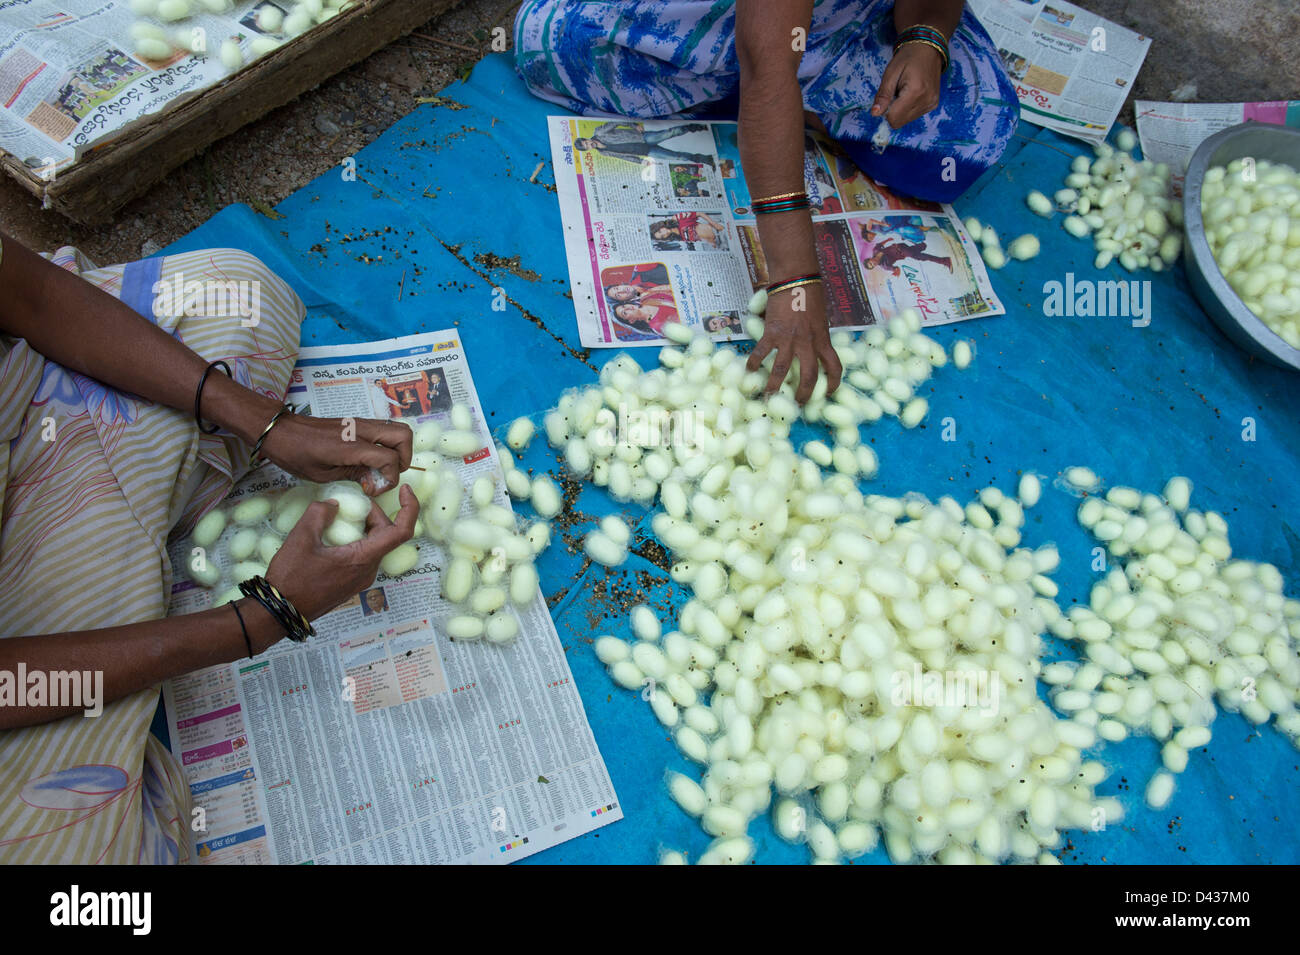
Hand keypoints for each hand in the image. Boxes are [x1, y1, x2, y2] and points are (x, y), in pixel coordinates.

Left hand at [260, 413, 412, 494]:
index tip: (373, 489)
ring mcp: (360, 423)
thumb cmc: (296, 455)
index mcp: (351, 446)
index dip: (390, 478)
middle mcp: (361, 430)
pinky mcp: (357, 422)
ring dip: (397, 450)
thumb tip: (374, 482)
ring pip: (397, 428)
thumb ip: (354, 475)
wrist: (280, 431)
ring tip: (381, 467)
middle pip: (403, 435)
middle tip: (388, 474)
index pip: (390, 458)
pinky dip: (386, 444)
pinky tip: (369, 459)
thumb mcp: (323, 474)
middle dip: (404, 458)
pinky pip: (383, 429)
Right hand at [265, 485, 418, 624]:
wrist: (282, 611)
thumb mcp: (301, 538)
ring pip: (374, 545)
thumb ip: (320, 513)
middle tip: (350, 504)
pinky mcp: (351, 583)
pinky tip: (333, 536)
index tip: (404, 490)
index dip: (409, 507)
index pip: (401, 532)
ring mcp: (361, 579)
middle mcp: (369, 571)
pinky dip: (356, 540)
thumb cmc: (291, 578)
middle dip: (373, 514)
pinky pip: (363, 556)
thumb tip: (334, 504)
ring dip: (363, 527)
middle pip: (386, 535)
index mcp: (364, 559)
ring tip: (339, 518)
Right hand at [746, 283, 842, 402]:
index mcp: (823, 338)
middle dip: (804, 394)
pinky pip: (762, 353)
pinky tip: (749, 370)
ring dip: (774, 385)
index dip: (835, 382)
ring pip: (782, 370)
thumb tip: (812, 345)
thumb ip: (816, 334)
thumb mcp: (820, 317)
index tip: (831, 391)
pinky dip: (753, 363)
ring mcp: (789, 339)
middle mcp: (808, 342)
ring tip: (769, 396)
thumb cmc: (810, 292)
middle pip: (809, 376)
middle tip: (798, 403)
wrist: (795, 277)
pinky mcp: (772, 333)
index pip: (834, 365)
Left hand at [871, 42, 943, 129]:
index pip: (893, 118)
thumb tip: (875, 114)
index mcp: (916, 92)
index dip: (885, 111)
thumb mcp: (890, 73)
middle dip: (892, 110)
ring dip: (900, 109)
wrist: (928, 49)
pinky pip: (914, 115)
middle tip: (896, 92)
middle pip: (899, 122)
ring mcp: (932, 104)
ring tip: (904, 91)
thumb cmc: (908, 58)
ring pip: (906, 120)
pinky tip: (911, 93)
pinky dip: (908, 107)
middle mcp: (926, 100)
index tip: (888, 96)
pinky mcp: (933, 104)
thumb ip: (883, 95)